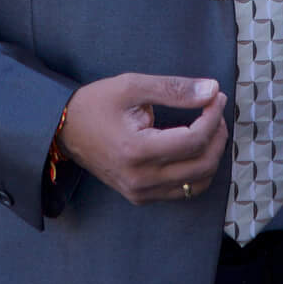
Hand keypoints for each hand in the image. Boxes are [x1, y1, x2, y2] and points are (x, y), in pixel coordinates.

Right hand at [58, 74, 228, 204]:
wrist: (65, 130)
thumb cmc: (96, 104)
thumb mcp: (132, 86)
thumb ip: (174, 89)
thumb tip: (211, 90)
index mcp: (136, 151)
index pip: (193, 140)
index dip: (212, 116)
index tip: (216, 96)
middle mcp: (140, 179)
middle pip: (202, 165)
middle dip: (218, 135)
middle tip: (215, 110)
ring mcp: (140, 193)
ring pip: (197, 183)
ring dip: (212, 155)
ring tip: (209, 127)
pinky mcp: (141, 197)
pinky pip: (183, 191)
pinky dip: (197, 170)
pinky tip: (195, 147)